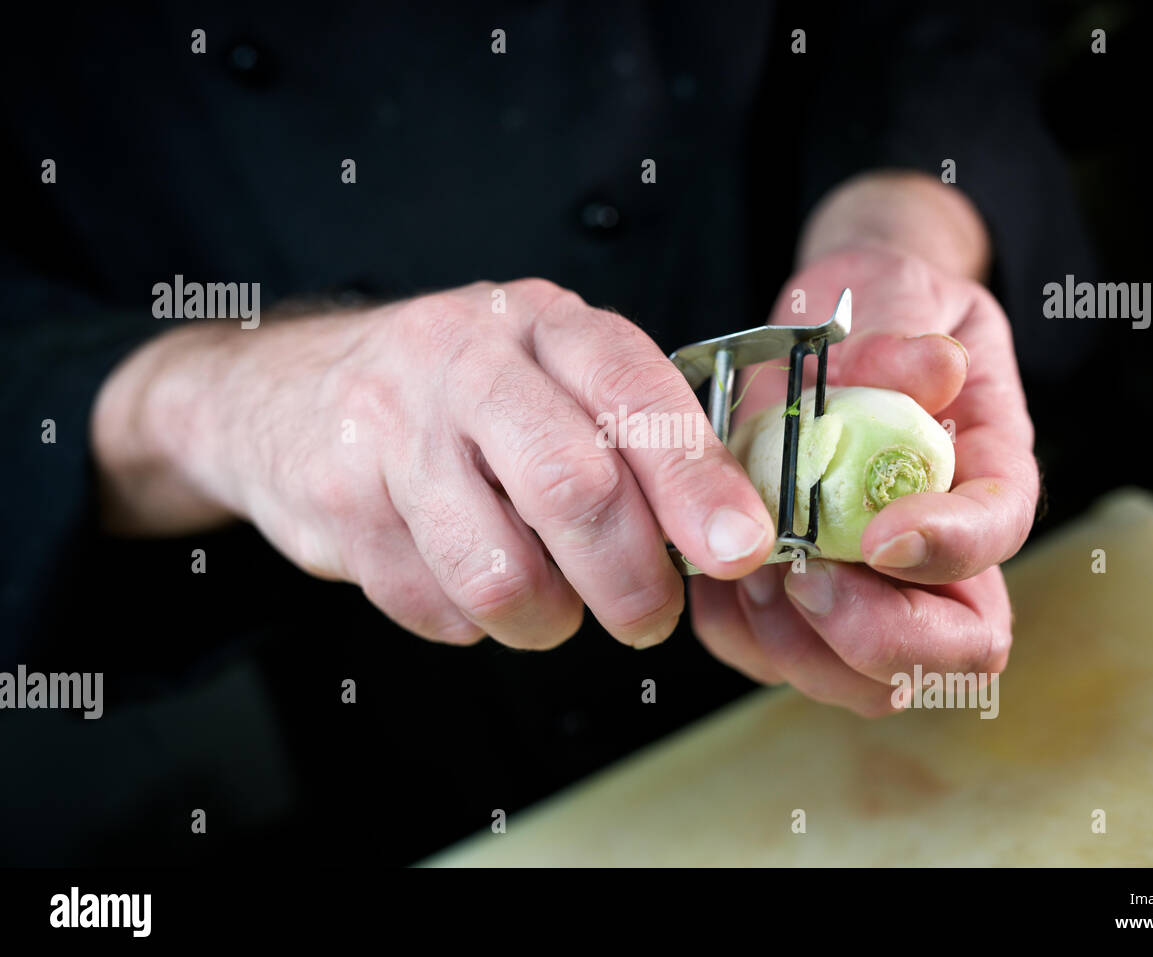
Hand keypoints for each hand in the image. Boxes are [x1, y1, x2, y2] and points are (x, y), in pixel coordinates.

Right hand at [92, 279, 774, 648]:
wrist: (283, 389)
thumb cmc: (452, 394)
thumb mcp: (545, 372)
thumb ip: (630, 430)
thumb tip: (726, 530)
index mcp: (542, 323)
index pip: (635, 392)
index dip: (696, 480)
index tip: (739, 549)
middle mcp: (465, 361)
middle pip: (573, 488)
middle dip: (630, 581)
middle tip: (649, 619)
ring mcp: (391, 428)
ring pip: (500, 571)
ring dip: (546, 618)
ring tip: (549, 607)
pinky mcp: (338, 499)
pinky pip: (433, 604)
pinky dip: (469, 622)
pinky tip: (466, 583)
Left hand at [690, 242, 1037, 716]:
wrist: (835, 324)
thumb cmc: (880, 311)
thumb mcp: (898, 294)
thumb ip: (906, 333)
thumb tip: (937, 371)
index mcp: (982, 468)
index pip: (1000, 533)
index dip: (952, 550)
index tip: (883, 535)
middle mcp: (944, 548)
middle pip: (958, 649)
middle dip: (880, 636)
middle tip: (804, 577)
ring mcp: (882, 589)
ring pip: (870, 682)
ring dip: (800, 642)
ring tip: (751, 567)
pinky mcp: (810, 608)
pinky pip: (780, 657)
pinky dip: (740, 631)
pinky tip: (717, 573)